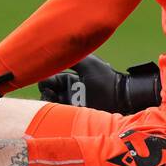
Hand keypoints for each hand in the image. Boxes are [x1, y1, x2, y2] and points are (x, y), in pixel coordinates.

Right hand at [38, 55, 161, 112]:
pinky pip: (61, 115)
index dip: (44, 78)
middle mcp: (69, 92)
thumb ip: (72, 58)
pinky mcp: (77, 115)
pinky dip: (55, 112)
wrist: (121, 96)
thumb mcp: (88, 63)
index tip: (46, 80)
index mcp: (70, 78)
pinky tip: (57, 109)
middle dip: (44, 91)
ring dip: (48, 102)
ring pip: (51, 104)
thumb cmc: (105, 77)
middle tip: (49, 93)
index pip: (49, 78)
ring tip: (53, 100)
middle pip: (47, 92)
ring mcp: (72, 105)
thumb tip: (55, 50)